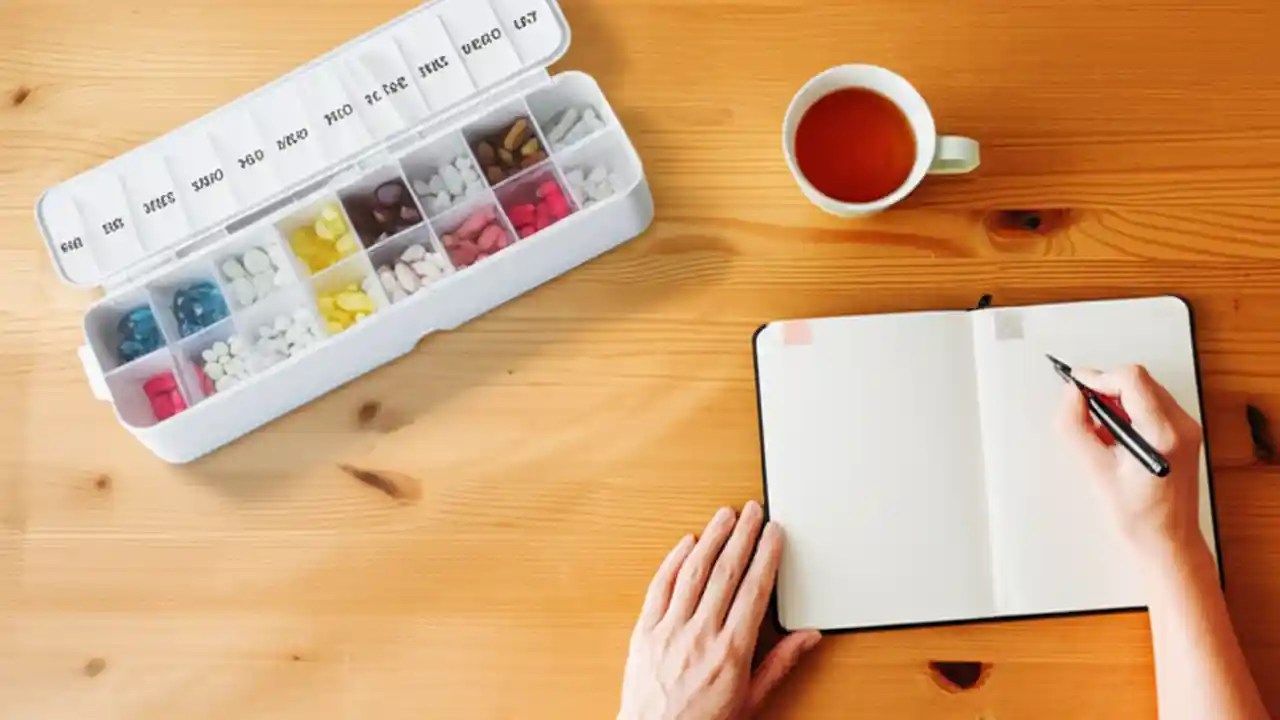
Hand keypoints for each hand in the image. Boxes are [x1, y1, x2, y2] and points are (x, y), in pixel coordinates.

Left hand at [618, 502, 821, 719]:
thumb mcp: (752, 700)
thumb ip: (780, 663)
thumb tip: (809, 636)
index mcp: (731, 652)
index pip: (754, 590)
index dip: (767, 555)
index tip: (774, 534)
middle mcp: (700, 635)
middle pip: (726, 573)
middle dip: (743, 536)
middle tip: (754, 512)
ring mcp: (669, 630)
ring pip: (693, 572)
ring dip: (712, 538)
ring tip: (725, 516)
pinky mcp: (644, 631)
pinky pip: (660, 586)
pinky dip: (673, 560)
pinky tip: (686, 542)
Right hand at [1056, 364, 1204, 558]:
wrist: (1166, 540)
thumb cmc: (1138, 518)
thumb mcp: (1094, 471)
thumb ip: (1076, 426)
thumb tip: (1071, 395)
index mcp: (1163, 434)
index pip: (1131, 379)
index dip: (1098, 377)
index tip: (1076, 386)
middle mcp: (1182, 426)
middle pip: (1138, 380)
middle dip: (1105, 388)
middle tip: (1082, 408)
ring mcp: (1187, 429)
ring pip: (1145, 390)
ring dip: (1116, 400)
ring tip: (1099, 429)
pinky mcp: (1184, 434)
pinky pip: (1152, 405)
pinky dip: (1129, 411)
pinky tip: (1115, 436)